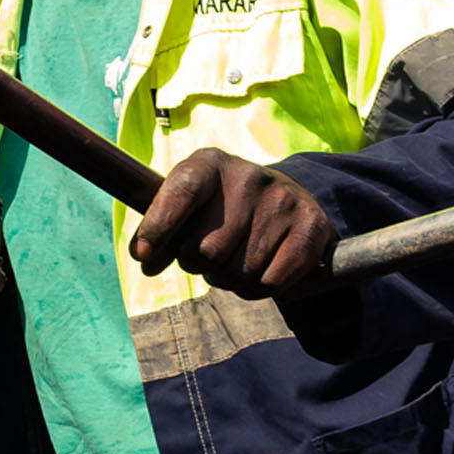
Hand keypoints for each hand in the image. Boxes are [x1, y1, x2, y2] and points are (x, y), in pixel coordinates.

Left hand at [129, 149, 336, 298]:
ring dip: (230, 279)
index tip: (142, 255)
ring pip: (238, 273)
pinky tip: (262, 269)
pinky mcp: (311, 226)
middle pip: (206, 251)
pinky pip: (269, 283)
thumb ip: (161, 230)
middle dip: (201, 265)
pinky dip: (258, 289)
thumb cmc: (223, 209)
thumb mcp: (189, 206)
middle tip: (212, 254)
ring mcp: (283, 199)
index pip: (181, 193)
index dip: (158, 226)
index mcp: (209, 164)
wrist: (290, 201)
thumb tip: (143, 258)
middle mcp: (248, 176)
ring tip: (238, 258)